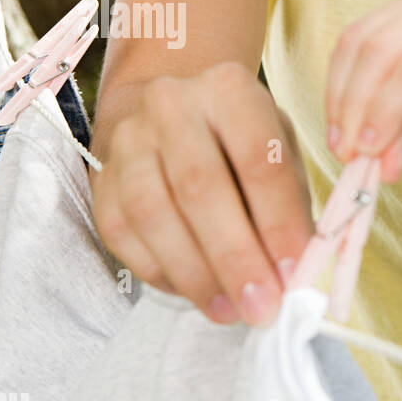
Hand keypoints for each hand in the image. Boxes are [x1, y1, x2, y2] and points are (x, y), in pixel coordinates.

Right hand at [89, 62, 313, 324]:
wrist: (175, 114)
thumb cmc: (242, 141)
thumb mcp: (282, 152)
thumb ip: (293, 204)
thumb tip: (300, 271)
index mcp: (229, 90)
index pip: (259, 159)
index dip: (278, 222)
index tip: (293, 273)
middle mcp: (172, 105)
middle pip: (200, 187)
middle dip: (234, 257)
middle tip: (261, 306)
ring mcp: (128, 140)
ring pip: (153, 213)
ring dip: (195, 273)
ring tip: (229, 310)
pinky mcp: (101, 177)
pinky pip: (122, 233)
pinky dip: (160, 272)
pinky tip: (194, 292)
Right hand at [326, 0, 401, 177]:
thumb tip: (375, 160)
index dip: (384, 114)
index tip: (366, 155)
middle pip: (381, 50)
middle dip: (354, 107)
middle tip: (345, 154)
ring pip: (359, 41)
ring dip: (341, 96)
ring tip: (340, 142)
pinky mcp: (401, 5)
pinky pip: (355, 39)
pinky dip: (342, 80)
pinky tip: (342, 117)